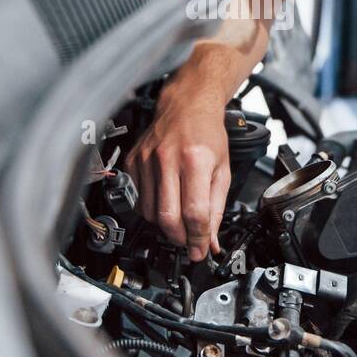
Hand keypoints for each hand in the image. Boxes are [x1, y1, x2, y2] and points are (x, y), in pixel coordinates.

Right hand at [125, 89, 229, 261]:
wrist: (187, 106)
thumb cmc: (207, 134)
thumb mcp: (222, 171)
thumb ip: (216, 208)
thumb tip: (209, 240)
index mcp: (195, 160)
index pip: (194, 213)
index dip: (197, 238)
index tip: (200, 250)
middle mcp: (167, 160)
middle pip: (167, 217)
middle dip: (180, 238)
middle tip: (189, 242)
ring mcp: (146, 160)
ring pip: (150, 213)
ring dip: (165, 226)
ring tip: (179, 221)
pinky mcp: (134, 162)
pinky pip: (138, 199)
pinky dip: (151, 210)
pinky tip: (164, 203)